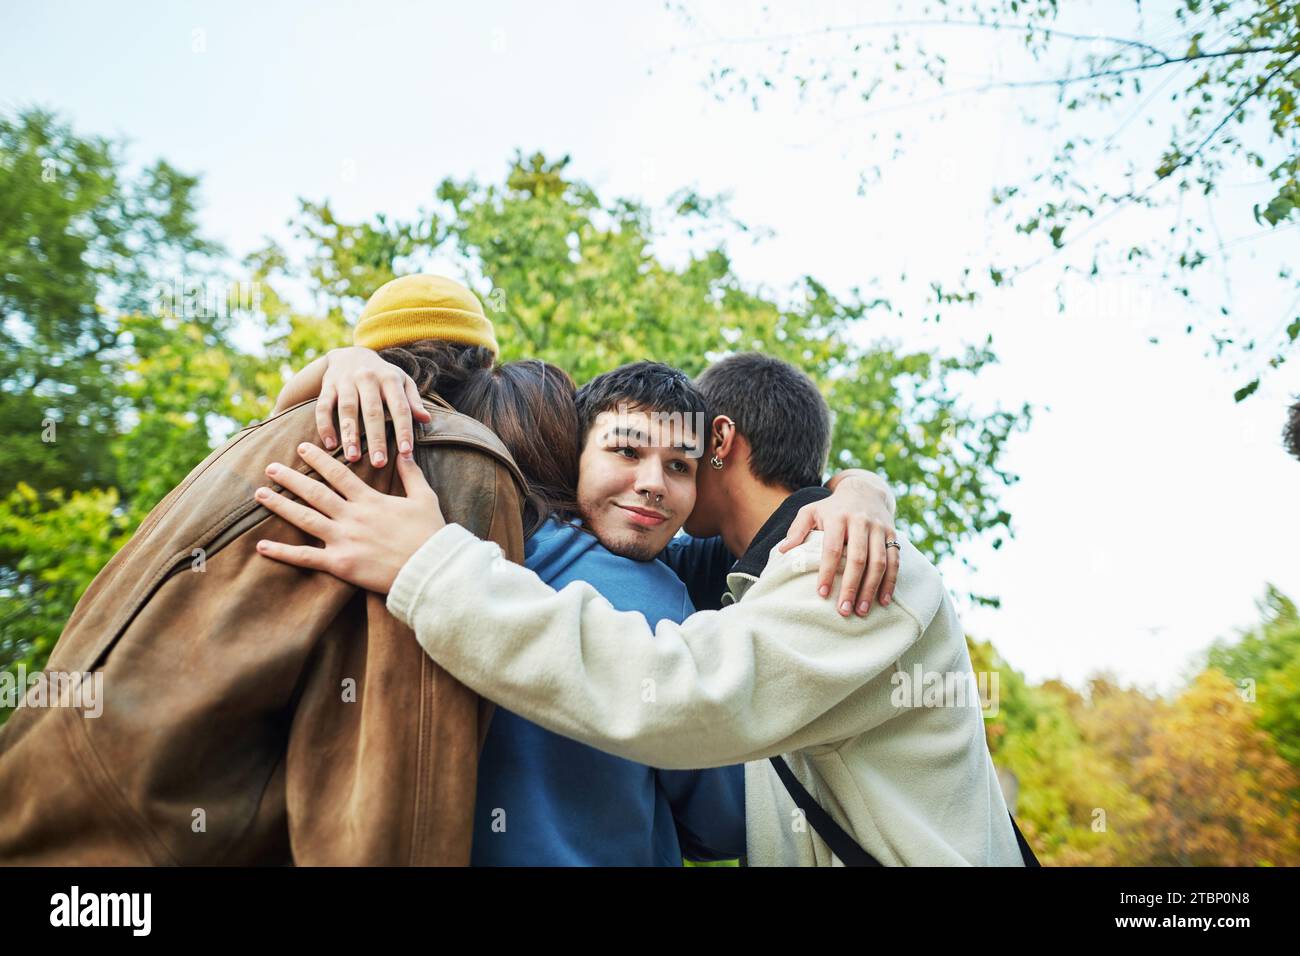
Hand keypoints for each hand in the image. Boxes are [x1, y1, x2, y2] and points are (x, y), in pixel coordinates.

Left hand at [253, 442, 445, 592]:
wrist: (430, 569)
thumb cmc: (431, 534)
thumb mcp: (424, 498)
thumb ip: (410, 474)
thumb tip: (404, 451)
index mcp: (370, 500)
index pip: (338, 474)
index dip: (319, 460)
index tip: (303, 448)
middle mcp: (352, 516)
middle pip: (314, 493)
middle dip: (291, 478)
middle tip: (270, 468)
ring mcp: (344, 540)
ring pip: (304, 519)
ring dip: (280, 505)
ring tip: (260, 494)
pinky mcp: (340, 564)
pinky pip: (305, 557)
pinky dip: (282, 552)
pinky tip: (262, 546)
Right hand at [316, 347, 430, 466]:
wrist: (350, 354)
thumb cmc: (383, 375)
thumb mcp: (402, 382)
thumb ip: (413, 401)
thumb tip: (426, 420)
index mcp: (390, 378)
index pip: (400, 407)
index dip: (403, 430)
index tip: (406, 452)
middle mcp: (368, 377)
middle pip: (372, 411)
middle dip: (376, 438)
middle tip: (380, 463)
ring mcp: (346, 381)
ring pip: (347, 409)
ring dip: (349, 435)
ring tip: (353, 458)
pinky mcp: (328, 385)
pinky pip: (323, 406)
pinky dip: (325, 425)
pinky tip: (329, 445)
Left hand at [776, 473, 899, 616]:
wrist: (865, 490)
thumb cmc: (832, 507)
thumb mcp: (811, 511)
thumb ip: (797, 529)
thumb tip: (783, 550)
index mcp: (838, 517)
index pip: (832, 548)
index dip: (827, 571)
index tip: (822, 593)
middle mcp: (861, 522)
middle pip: (858, 558)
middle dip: (851, 586)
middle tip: (843, 610)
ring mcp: (879, 529)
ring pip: (879, 562)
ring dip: (871, 589)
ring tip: (862, 611)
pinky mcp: (893, 535)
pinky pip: (894, 561)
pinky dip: (890, 582)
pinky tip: (883, 601)